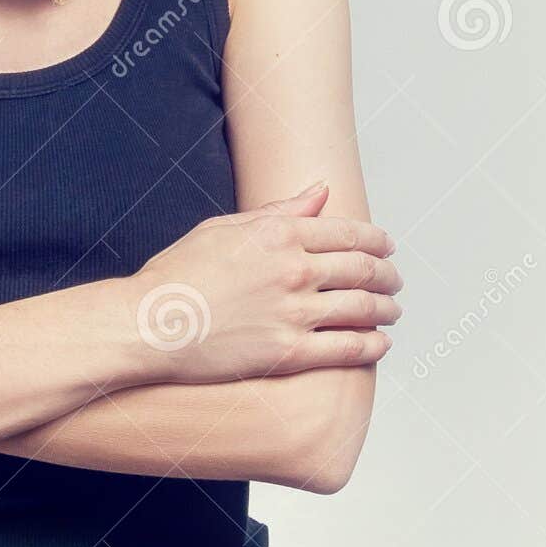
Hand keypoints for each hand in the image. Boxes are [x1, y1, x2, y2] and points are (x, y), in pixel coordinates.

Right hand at [126, 182, 401, 383]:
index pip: (348, 233)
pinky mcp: (289, 353)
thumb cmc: (179, 273)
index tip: (386, 245)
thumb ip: (278, 211)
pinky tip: (380, 344)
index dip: (376, 240)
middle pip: (362, 269)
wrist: (150, 324)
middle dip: (387, 274)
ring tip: (392, 310)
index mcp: (278, 234)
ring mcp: (294, 313)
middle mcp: (293, 270)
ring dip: (386, 308)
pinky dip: (372, 345)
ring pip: (362, 308)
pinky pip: (348, 349)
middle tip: (395, 278)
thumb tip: (319, 193)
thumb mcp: (224, 227)